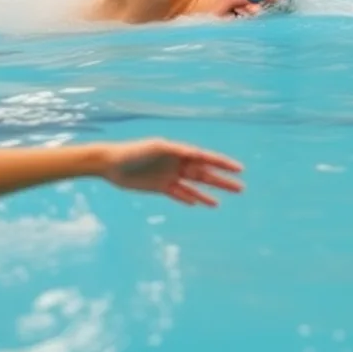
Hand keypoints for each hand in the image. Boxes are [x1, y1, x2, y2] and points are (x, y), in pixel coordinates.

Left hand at [100, 139, 243, 206]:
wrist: (111, 164)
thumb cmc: (133, 152)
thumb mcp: (155, 147)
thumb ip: (175, 150)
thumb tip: (194, 152)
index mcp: (179, 151)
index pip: (206, 158)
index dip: (223, 164)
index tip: (239, 169)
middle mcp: (177, 163)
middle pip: (204, 173)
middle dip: (222, 180)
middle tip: (241, 188)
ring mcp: (170, 176)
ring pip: (194, 186)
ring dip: (209, 192)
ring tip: (224, 200)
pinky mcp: (160, 187)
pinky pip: (179, 194)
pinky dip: (190, 199)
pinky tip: (202, 204)